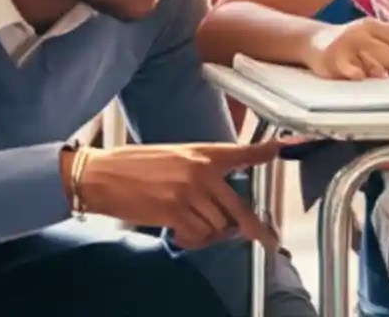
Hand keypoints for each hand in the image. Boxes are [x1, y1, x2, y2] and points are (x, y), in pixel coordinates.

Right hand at [72, 141, 281, 250]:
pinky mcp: (175, 213)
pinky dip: (192, 239)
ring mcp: (189, 193)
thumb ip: (201, 171)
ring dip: (209, 233)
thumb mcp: (174, 156)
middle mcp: (200, 172)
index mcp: (202, 153)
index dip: (266, 153)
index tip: (286, 150)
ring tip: (191, 226)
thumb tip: (221, 196)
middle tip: (268, 240)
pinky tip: (178, 231)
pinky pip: (198, 236)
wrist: (102, 175)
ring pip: (218, 226)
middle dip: (255, 228)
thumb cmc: (134, 165)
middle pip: (239, 207)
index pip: (241, 152)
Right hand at [302, 18, 388, 79]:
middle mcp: (360, 32)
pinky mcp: (333, 61)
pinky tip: (354, 74)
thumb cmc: (350, 43)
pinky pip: (357, 75)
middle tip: (378, 65)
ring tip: (363, 69)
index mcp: (373, 24)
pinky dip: (359, 77)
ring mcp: (346, 46)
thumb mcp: (371, 34)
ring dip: (373, 74)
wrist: (312, 42)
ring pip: (377, 70)